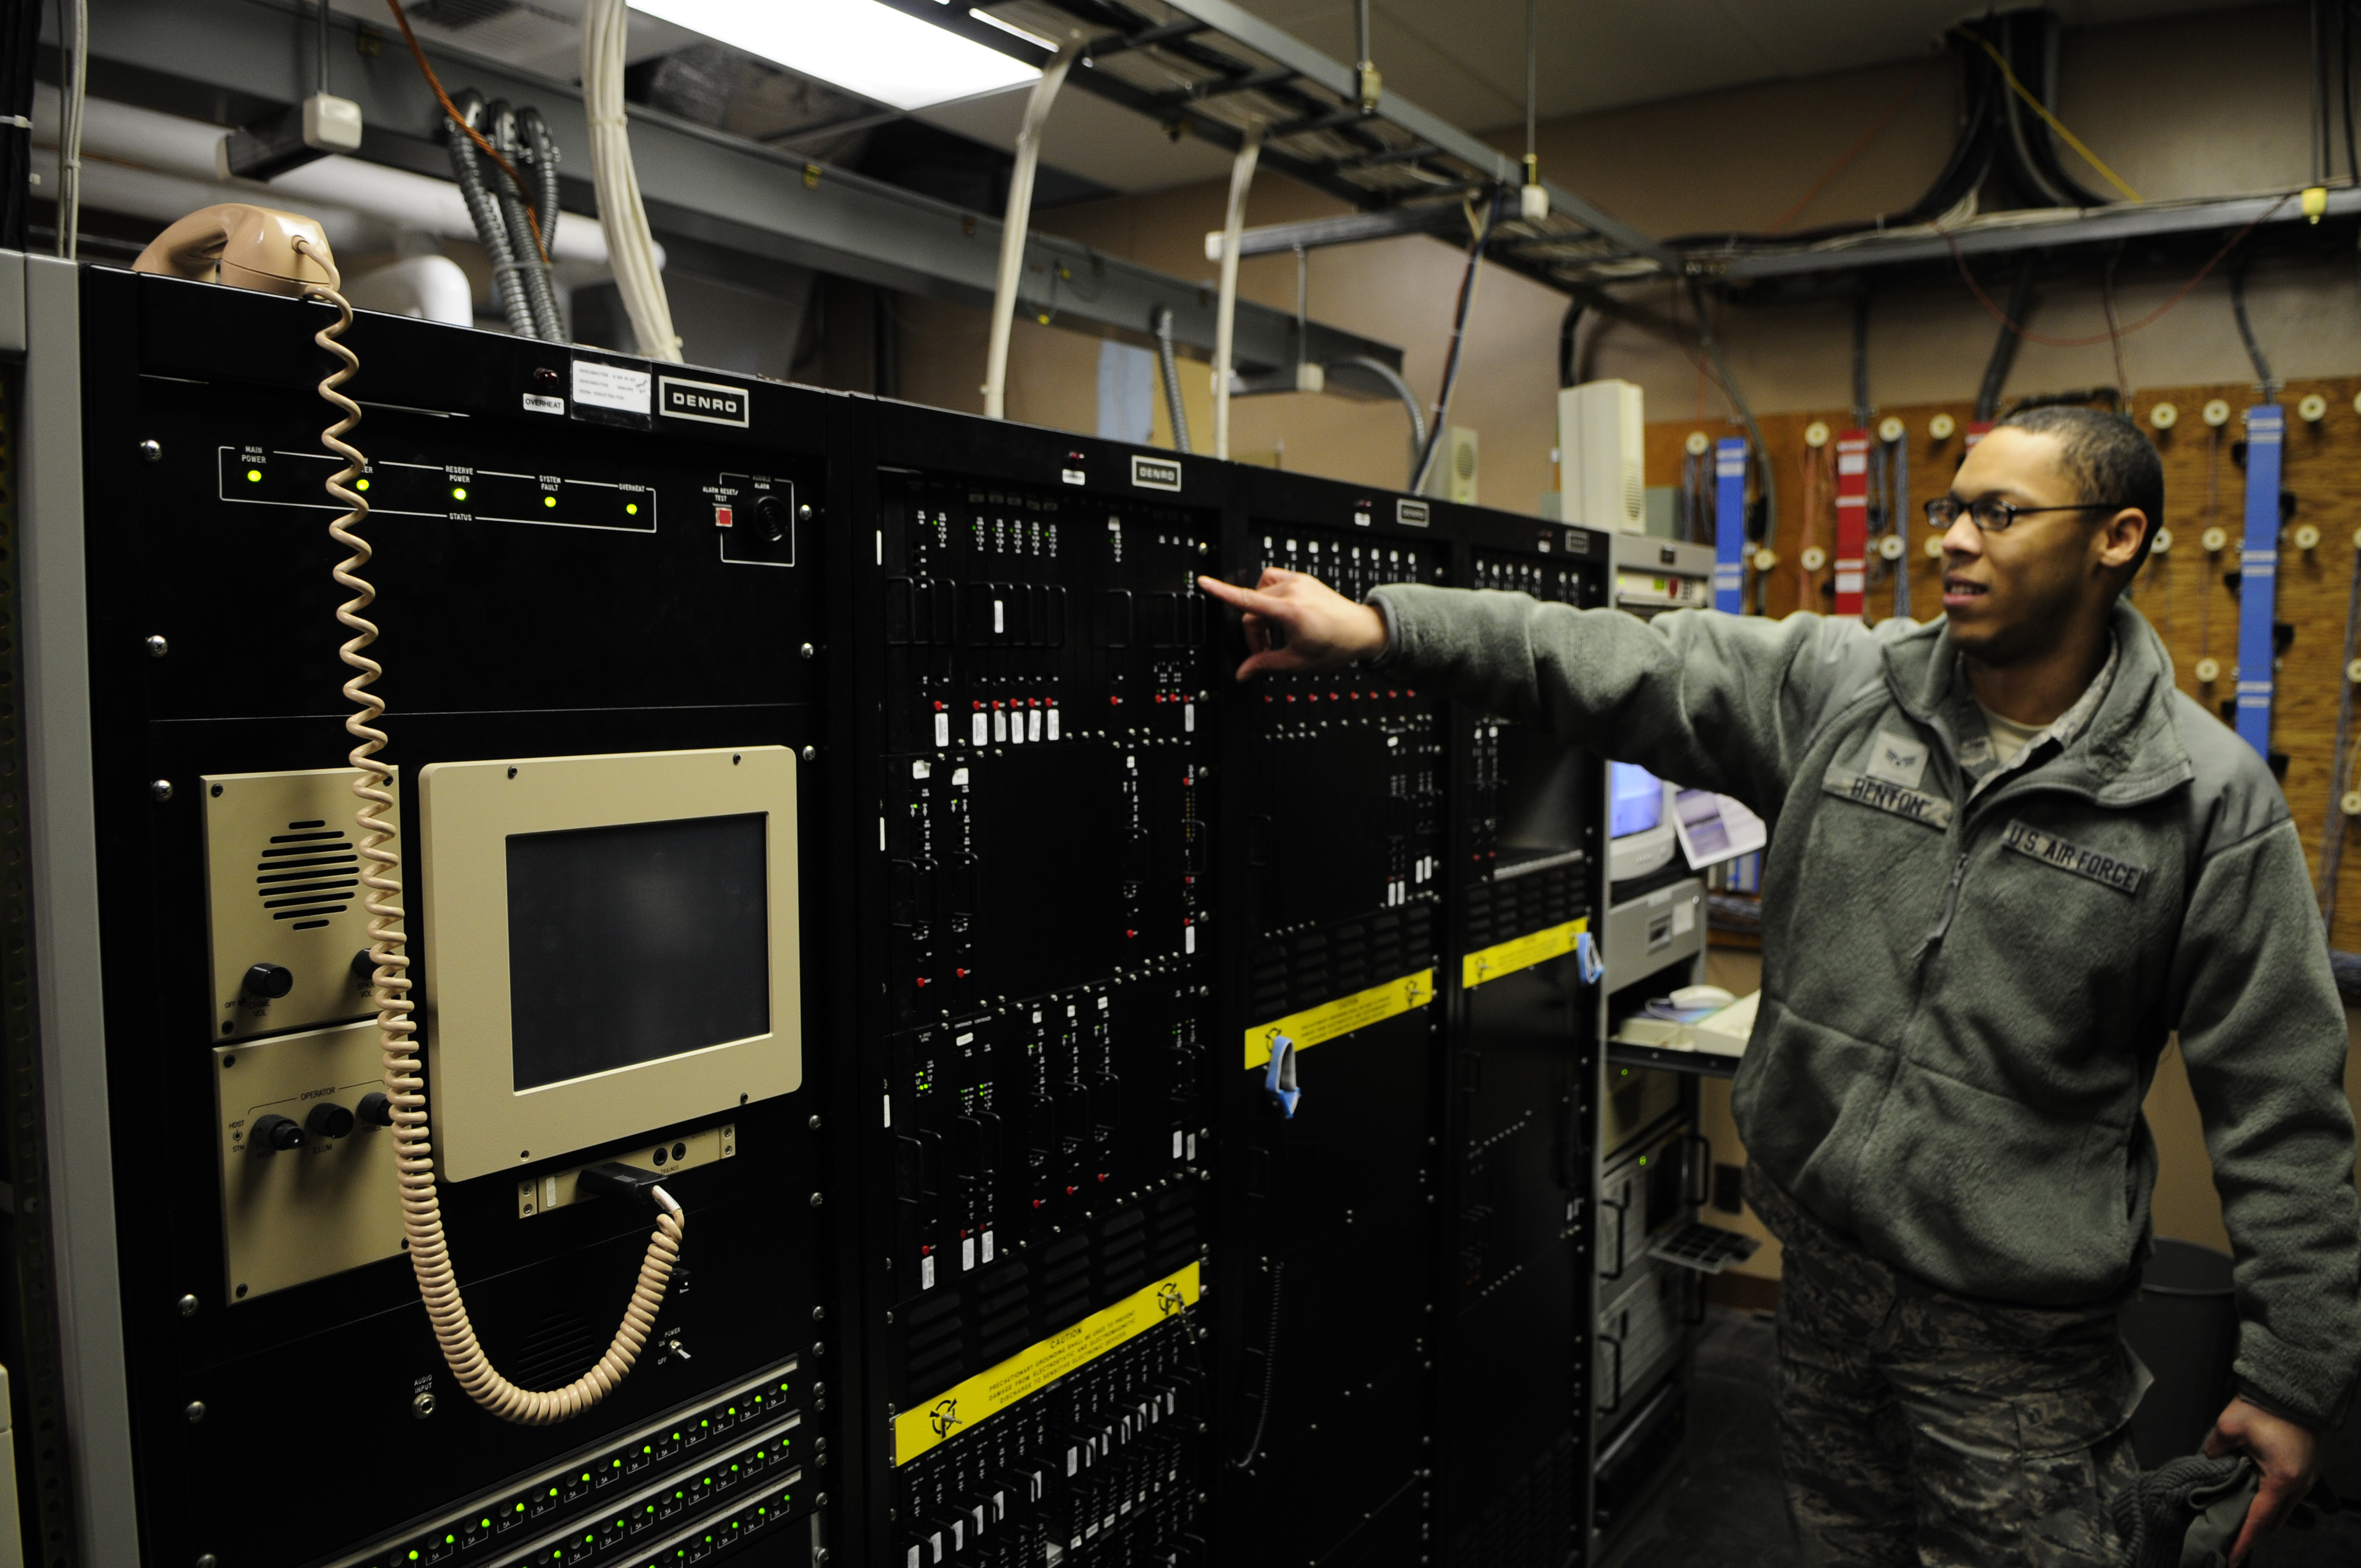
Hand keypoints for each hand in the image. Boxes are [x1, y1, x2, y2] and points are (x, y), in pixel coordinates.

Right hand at [1195, 569, 1387, 679]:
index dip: (1221, 592)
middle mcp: (1293, 590)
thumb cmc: (1337, 644)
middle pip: (1253, 607)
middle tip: (1266, 650)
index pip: (1246, 599)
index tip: (1204, 583)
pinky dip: (1270, 597)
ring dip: (1260, 613)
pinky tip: (1279, 613)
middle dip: (1254, 631)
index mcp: (1290, 610)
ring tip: (1274, 631)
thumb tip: (1243, 673)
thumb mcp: (1298, 661)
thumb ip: (1265, 665)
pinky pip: (1274, 582)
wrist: (1362, 630)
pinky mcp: (1303, 579)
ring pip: (1261, 594)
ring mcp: (1299, 581)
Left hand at [2204, 1395, 2319, 1563]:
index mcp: (2281, 1480)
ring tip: (2243, 1525)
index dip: (2245, 1540)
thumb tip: (2209, 1461)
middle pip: (2275, 1520)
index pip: (2260, 1519)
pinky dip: (2275, 1503)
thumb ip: (2215, 1450)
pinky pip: (2290, 1495)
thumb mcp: (2229, 1428)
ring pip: (2285, 1509)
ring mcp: (2308, 1477)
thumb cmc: (2264, 1407)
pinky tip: (2258, 1501)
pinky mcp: (2308, 1468)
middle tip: (2233, 1543)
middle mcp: (2299, 1484)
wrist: (2293, 1388)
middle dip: (2254, 1533)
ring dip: (2265, 1518)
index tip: (2233, 1558)